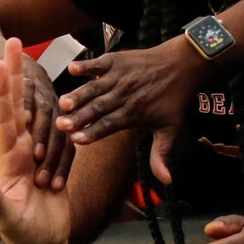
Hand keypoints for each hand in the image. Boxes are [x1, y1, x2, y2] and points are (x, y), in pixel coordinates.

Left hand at [0, 40, 70, 243]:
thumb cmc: (20, 235)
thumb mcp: (6, 219)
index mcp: (6, 160)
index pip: (3, 119)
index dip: (1, 91)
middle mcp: (17, 151)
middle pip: (16, 105)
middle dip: (14, 73)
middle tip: (13, 41)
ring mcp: (34, 155)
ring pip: (37, 116)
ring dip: (33, 92)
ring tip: (27, 58)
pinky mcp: (51, 162)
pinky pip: (56, 135)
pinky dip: (56, 121)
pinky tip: (54, 96)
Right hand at [57, 36, 211, 168]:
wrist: (182, 65)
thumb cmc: (173, 99)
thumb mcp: (170, 129)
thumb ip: (161, 155)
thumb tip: (167, 182)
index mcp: (134, 113)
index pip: (110, 125)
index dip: (93, 132)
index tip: (76, 140)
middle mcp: (125, 95)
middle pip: (98, 108)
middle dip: (79, 117)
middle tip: (61, 125)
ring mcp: (120, 77)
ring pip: (95, 88)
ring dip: (78, 95)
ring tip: (63, 103)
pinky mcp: (117, 61)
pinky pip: (99, 64)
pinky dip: (86, 66)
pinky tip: (72, 69)